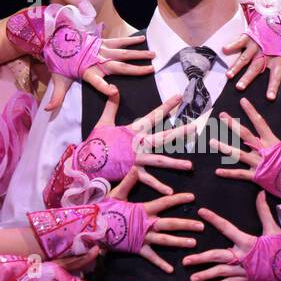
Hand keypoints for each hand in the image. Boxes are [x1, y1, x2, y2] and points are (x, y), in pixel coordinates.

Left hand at [44, 30, 157, 112]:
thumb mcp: (58, 80)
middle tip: (151, 70)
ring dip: (139, 54)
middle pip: (119, 66)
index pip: (97, 82)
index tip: (114, 92)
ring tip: (153, 54)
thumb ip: (57, 97)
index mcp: (87, 72)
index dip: (105, 87)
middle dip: (135, 69)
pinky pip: (119, 41)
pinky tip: (142, 39)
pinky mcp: (103, 42)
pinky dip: (131, 40)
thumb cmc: (60, 63)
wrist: (57, 40)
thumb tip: (48, 110)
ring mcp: (101, 50)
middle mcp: (97, 60)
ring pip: (123, 52)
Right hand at [75, 93, 193, 194]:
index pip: (153, 115)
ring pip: (160, 160)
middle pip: (162, 137)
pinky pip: (147, 180)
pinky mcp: (132, 171)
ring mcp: (137, 158)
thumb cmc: (96, 142)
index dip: (167, 105)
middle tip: (195, 128)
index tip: (179, 97)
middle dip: (179, 132)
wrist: (86, 160)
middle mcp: (138, 143)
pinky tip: (170, 192)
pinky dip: (158, 186)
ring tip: (190, 166)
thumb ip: (111, 104)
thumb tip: (114, 88)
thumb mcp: (104, 121)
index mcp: (134, 130)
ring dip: (175, 163)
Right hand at [105, 169, 202, 271]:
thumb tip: (135, 167)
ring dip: (180, 242)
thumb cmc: (105, 210)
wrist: (93, 227)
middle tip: (201, 226)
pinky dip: (161, 264)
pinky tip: (172, 269)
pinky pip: (151, 257)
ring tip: (194, 243)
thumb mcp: (116, 194)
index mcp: (143, 210)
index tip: (192, 197)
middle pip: (170, 223)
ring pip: (165, 240)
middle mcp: (146, 224)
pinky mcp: (137, 248)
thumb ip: (128, 182)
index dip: (178, 199)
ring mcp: (143, 237)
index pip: (164, 202)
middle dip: (187, 224)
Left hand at [183, 192, 280, 280]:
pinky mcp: (247, 279)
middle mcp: (242, 257)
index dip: (213, 219)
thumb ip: (264, 212)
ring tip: (191, 278)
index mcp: (247, 241)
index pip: (227, 227)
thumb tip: (260, 193)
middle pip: (217, 256)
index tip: (201, 212)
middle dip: (200, 259)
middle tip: (186, 260)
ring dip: (205, 275)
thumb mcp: (274, 228)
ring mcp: (244, 270)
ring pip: (220, 273)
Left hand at [212, 101, 280, 199]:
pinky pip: (239, 174)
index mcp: (272, 141)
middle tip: (221, 116)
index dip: (251, 111)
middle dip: (232, 124)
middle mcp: (262, 150)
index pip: (260, 122)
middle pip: (244, 134)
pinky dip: (228, 173)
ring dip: (223, 147)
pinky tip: (217, 171)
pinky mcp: (255, 176)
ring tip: (211, 141)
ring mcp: (257, 163)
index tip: (242, 101)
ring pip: (237, 154)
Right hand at [222, 35, 280, 100]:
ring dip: (237, 66)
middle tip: (240, 87)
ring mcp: (256, 45)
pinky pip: (239, 41)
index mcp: (277, 58)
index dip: (273, 85)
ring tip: (229, 75)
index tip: (269, 97)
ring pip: (245, 57)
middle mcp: (265, 53)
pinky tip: (224, 50)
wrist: (280, 18)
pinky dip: (232, 45)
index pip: (276, 75)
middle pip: (256, 67)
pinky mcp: (248, 36)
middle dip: (248, 77)